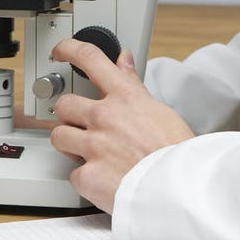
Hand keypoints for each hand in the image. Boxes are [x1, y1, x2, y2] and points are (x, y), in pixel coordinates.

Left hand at [50, 39, 193, 213]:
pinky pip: (73, 174)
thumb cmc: (177, 153)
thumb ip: (134, 85)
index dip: (69, 49)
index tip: (60, 50)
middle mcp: (104, 116)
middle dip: (68, 115)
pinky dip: (85, 179)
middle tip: (81, 125)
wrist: (181, 190)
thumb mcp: (159, 109)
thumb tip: (124, 59)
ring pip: (58, 136)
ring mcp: (94, 146)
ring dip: (69, 145)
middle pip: (64, 104)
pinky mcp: (88, 176)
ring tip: (89, 153)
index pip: (90, 59)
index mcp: (125, 96)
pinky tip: (102, 180)